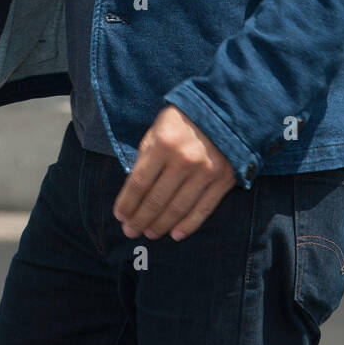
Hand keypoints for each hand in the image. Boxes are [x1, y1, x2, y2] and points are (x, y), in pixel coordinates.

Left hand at [112, 105, 235, 241]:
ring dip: (160, 225)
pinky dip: (189, 225)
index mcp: (163, 144)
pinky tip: (176, 234)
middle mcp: (184, 159)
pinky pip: (203, 209)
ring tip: (149, 234)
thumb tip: (134, 191)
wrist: (223, 110)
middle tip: (130, 231)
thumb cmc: (182, 120)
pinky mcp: (223, 179)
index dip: (127, 203)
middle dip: (140, 219)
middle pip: (156, 200)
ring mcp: (205, 171)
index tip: (120, 216)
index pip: (138, 183)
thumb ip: (146, 157)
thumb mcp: (157, 129)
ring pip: (178, 208)